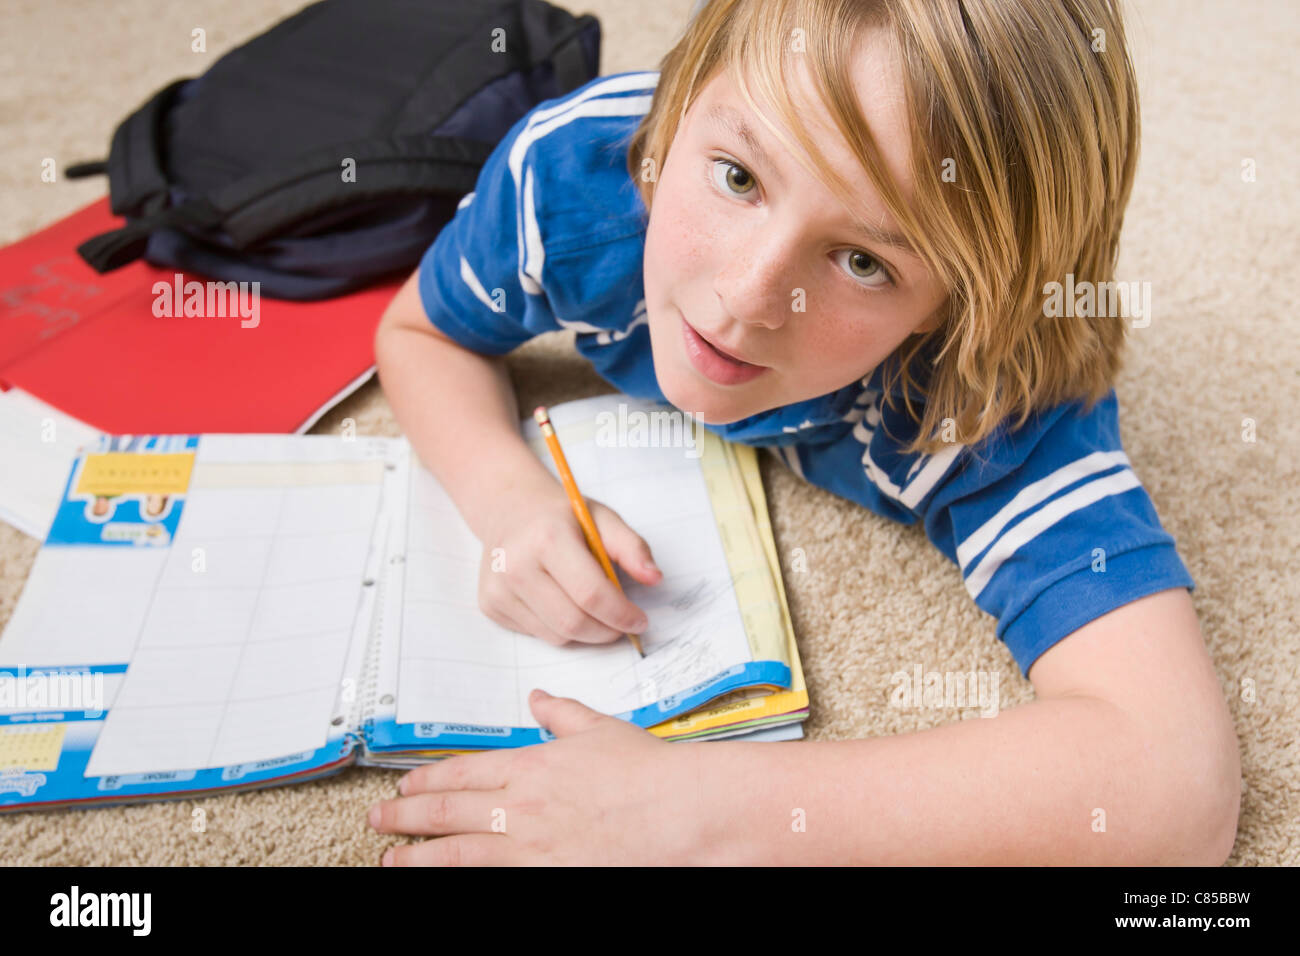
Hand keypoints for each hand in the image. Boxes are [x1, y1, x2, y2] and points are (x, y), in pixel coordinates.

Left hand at [368, 689, 708, 864]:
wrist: (684, 812)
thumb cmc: (650, 774)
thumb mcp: (601, 730)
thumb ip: (563, 714)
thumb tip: (538, 696)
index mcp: (532, 765)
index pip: (463, 772)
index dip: (427, 780)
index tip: (404, 786)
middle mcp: (522, 807)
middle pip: (447, 812)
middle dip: (405, 817)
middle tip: (377, 820)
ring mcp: (531, 847)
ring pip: (457, 854)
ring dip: (418, 859)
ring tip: (390, 862)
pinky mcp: (547, 877)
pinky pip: (492, 880)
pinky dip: (464, 880)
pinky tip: (444, 882)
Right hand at [476, 479, 661, 647]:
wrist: (509, 508)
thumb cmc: (561, 516)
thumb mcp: (602, 518)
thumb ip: (632, 547)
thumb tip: (654, 578)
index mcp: (547, 538)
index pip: (591, 594)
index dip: (621, 614)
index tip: (640, 620)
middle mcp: (515, 565)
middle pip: (573, 622)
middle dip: (607, 630)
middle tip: (622, 623)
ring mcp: (498, 588)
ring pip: (556, 636)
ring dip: (585, 631)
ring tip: (591, 607)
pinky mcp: (489, 605)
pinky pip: (537, 634)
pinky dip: (558, 627)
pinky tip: (559, 601)